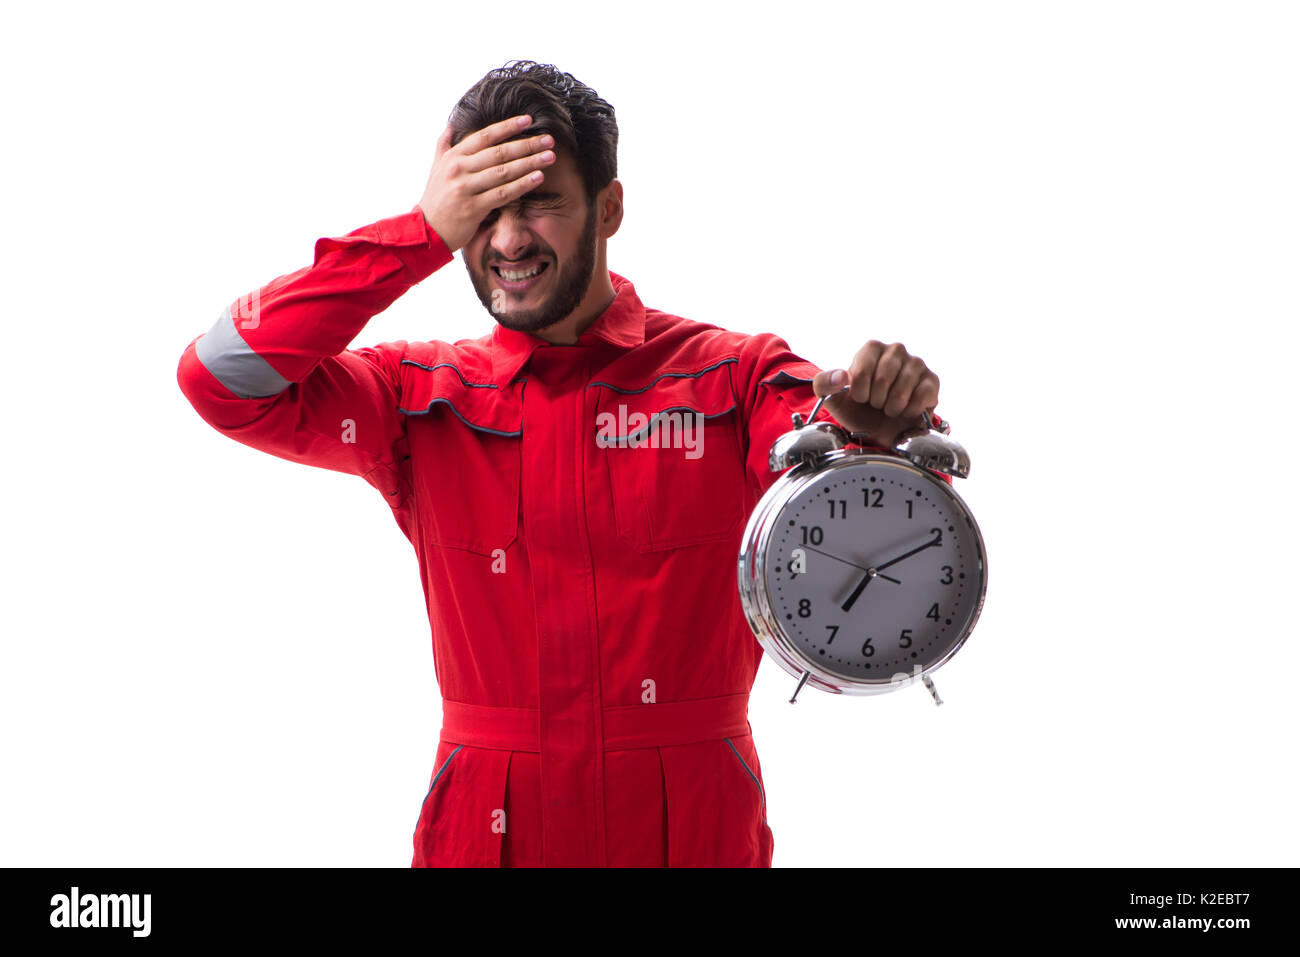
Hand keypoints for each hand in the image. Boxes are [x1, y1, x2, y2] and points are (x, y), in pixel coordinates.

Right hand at [417, 114, 555, 252]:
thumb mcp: (436, 167)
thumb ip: (444, 145)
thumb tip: (451, 125)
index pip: (485, 136)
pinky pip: (503, 193)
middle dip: (527, 144)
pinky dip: (522, 185)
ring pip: (504, 171)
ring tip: (550, 157)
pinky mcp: (474, 207)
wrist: (427, 230)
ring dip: (530, 162)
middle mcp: (459, 169)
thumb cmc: (436, 198)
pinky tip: (538, 177)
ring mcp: (466, 188)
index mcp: (453, 156)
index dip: (508, 126)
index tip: (528, 120)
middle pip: (499, 152)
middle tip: (548, 140)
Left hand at [811, 341, 939, 447]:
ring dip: (892, 407)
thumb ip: (824, 384)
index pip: (861, 372)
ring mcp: (916, 364)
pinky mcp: (932, 380)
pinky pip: (922, 396)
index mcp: (871, 349)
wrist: (881, 429)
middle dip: (876, 401)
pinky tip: (906, 410)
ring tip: (890, 407)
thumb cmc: (857, 409)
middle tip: (876, 403)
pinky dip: (910, 410)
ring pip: (902, 389)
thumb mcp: (832, 398)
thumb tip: (840, 377)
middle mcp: (896, 350)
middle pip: (883, 379)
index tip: (860, 398)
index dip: (859, 393)